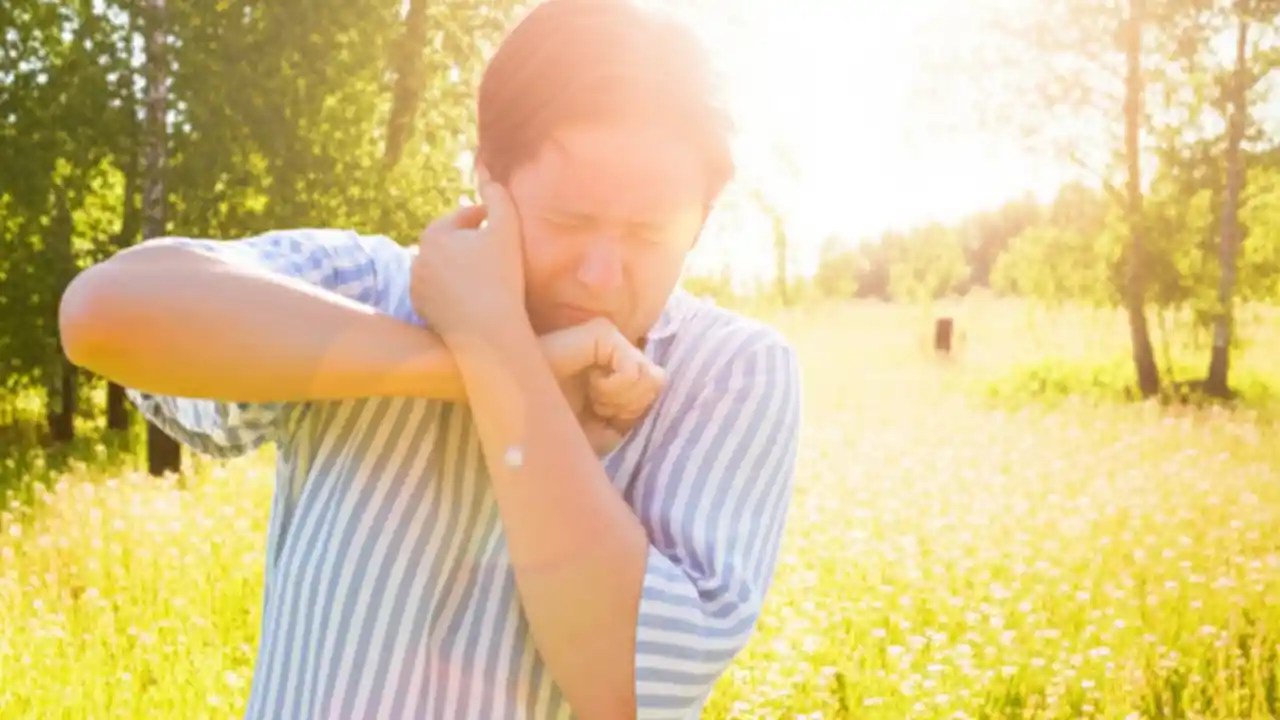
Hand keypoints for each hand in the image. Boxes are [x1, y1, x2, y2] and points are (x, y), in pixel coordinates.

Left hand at [409, 174, 525, 344]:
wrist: (488, 331)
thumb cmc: (500, 277)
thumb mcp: (507, 228)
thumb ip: (498, 195)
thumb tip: (486, 172)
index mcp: (435, 233)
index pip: (463, 217)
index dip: (486, 217)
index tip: (503, 226)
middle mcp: (418, 256)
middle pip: (450, 240)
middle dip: (469, 240)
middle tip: (495, 249)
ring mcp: (416, 284)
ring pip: (442, 265)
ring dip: (458, 263)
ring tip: (484, 272)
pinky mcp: (419, 308)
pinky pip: (437, 289)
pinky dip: (450, 287)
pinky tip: (471, 292)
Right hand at [539, 318, 665, 454]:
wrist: (516, 415)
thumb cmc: (554, 425)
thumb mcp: (602, 433)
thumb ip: (632, 411)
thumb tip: (654, 379)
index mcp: (614, 371)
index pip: (653, 389)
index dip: (631, 415)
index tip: (600, 420)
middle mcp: (613, 350)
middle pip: (656, 382)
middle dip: (627, 408)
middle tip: (594, 408)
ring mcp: (608, 338)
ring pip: (651, 375)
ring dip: (620, 399)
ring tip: (590, 397)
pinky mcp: (600, 331)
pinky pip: (633, 369)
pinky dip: (614, 389)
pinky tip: (589, 385)